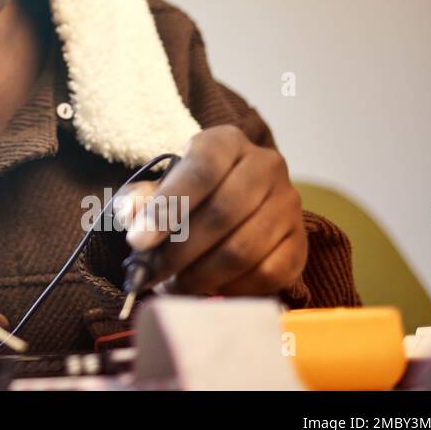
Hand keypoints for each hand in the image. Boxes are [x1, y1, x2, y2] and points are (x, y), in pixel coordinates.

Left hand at [120, 124, 307, 297]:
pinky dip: (233, 288)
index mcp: (226, 142)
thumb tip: (130, 216)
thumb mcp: (159, 185)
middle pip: (222, 214)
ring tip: (175, 285)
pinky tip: (211, 286)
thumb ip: (140, 199)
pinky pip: (268, 273)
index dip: (167, 208)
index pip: (199, 171)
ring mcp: (288, 203)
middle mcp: (265, 165)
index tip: (137, 242)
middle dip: (179, 252)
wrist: (232, 199)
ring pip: (243, 249)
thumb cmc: (188, 193)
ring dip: (202, 275)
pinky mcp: (300, 241)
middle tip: (152, 275)